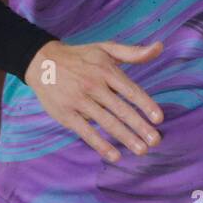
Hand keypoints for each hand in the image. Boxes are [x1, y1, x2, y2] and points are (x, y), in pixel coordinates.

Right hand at [24, 40, 164, 163]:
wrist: (42, 62)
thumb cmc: (81, 57)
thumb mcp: (106, 48)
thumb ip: (133, 52)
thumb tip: (160, 47)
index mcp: (106, 70)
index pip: (130, 90)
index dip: (145, 104)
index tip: (159, 118)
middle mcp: (93, 85)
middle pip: (121, 109)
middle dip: (139, 126)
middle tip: (156, 141)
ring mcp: (79, 101)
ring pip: (106, 122)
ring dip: (125, 137)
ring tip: (141, 150)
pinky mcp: (66, 114)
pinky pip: (86, 132)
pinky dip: (100, 145)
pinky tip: (115, 155)